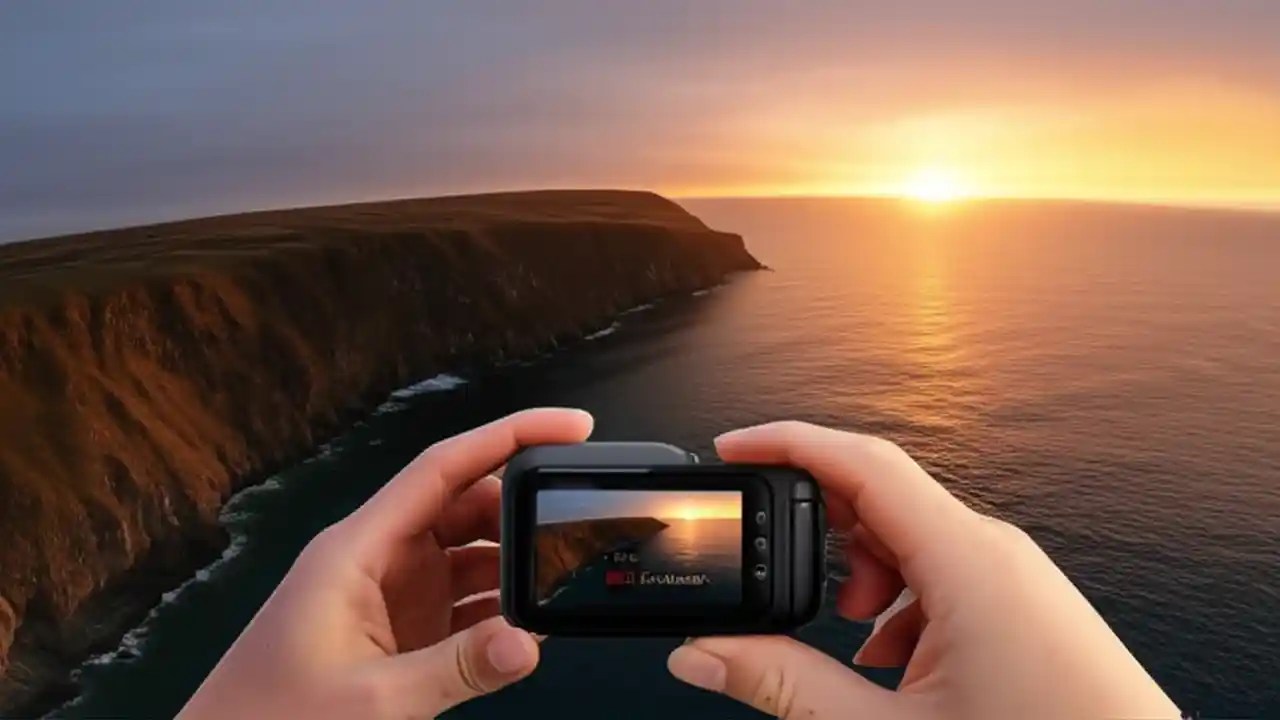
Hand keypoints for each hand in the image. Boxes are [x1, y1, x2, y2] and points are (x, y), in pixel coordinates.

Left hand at [179, 407, 593, 719]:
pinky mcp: (395, 631)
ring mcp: (387, 594)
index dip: (510, 436)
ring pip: (466, 554)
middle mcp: (376, 558)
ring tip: (563, 578)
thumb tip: (531, 644)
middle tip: (578, 523)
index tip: (572, 426)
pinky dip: (496, 608)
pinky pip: (458, 601)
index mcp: (359, 548)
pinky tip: (525, 627)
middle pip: (463, 505)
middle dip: (522, 509)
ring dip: (513, 565)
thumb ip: (457, 670)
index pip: (444, 467)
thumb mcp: (373, 700)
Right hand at [667, 421, 1178, 719]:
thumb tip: (709, 654)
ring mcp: (1015, 578)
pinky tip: (887, 660)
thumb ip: (787, 686)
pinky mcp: (1022, 606)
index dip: (786, 443)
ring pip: (912, 539)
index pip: (861, 461)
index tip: (733, 448)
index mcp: (967, 561)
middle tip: (774, 569)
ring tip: (845, 638)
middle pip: (881, 496)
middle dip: (818, 527)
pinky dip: (897, 600)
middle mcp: (996, 553)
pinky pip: (943, 572)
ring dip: (860, 575)